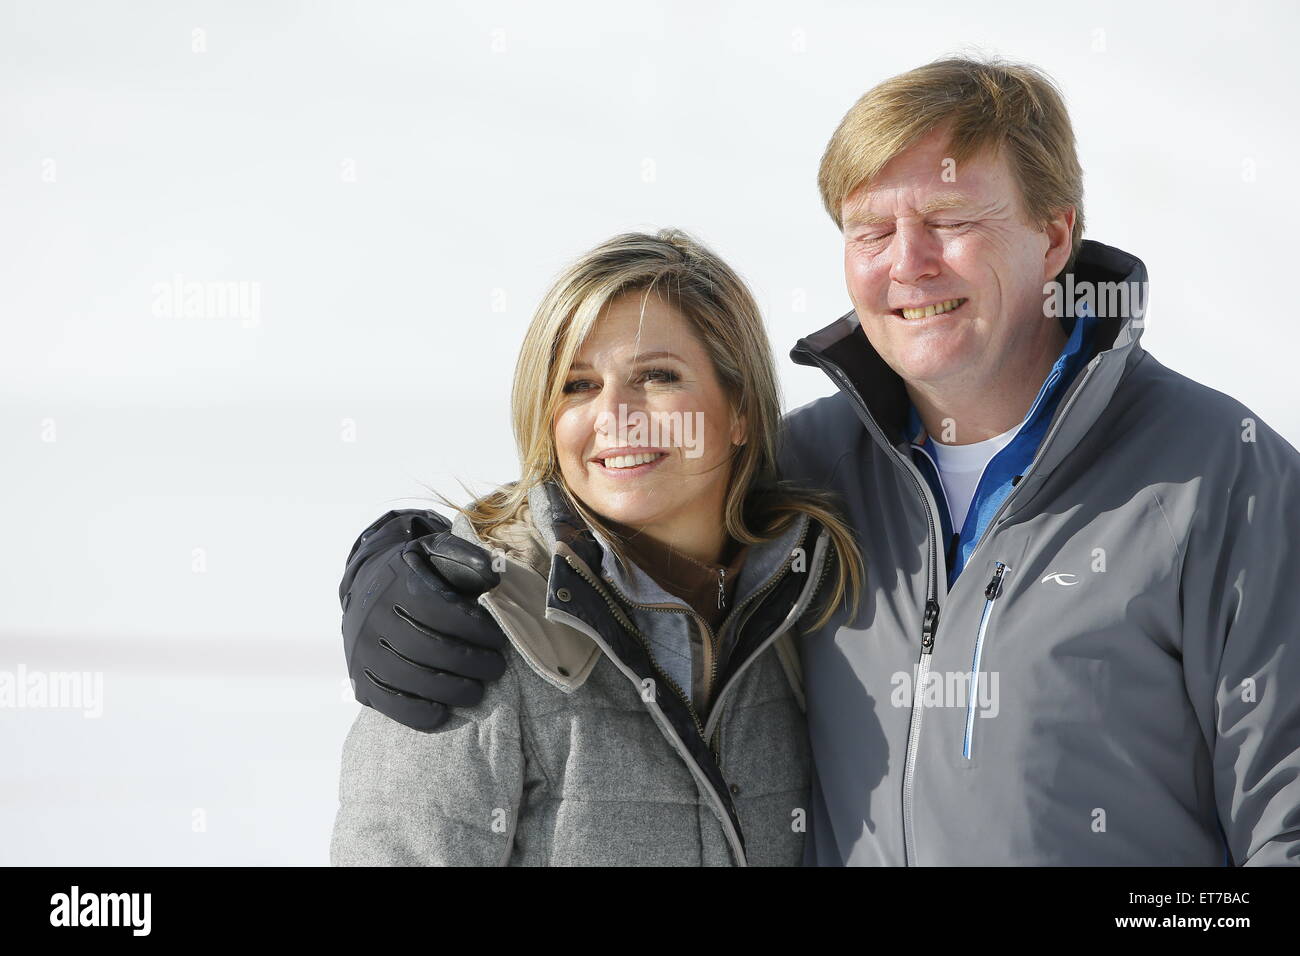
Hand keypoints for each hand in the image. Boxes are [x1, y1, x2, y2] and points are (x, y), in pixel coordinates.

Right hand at [340, 510, 506, 730]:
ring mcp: (364, 650)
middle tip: (495, 668)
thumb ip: (466, 558)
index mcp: (398, 584)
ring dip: (450, 690)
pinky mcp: (360, 677)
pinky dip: (416, 712)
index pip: (441, 612)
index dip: (475, 630)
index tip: (498, 640)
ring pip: (410, 678)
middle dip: (471, 663)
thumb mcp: (436, 551)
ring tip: (477, 692)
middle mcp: (376, 617)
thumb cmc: (414, 571)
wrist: (366, 584)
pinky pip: (387, 701)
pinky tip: (442, 712)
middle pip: (428, 649)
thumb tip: (492, 579)